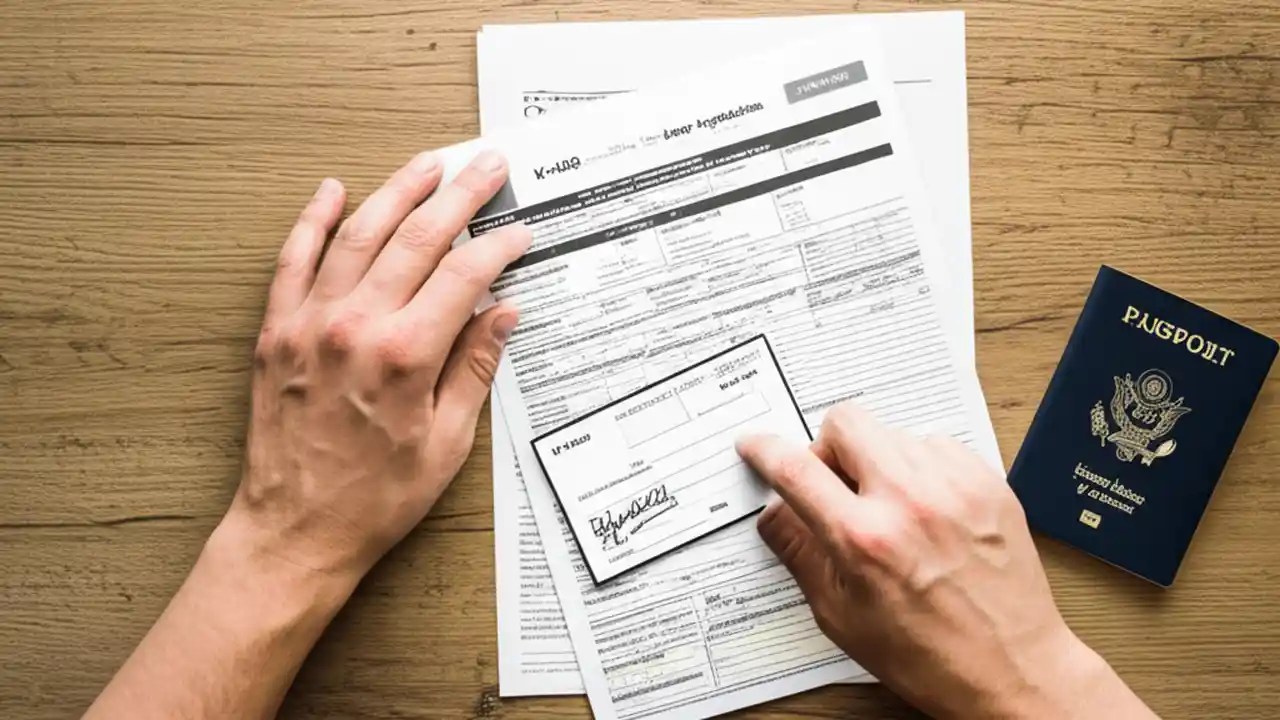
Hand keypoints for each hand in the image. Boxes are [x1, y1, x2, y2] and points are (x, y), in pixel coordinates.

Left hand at [221, 149, 529, 582]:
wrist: (295, 531)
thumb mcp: (447, 442)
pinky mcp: (276, 332)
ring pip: (358, 234)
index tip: (519, 233)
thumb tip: (505, 312)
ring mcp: (309, 324)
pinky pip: (294, 260)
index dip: (498, 247)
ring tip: (426, 163)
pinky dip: (313, 221)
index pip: (464, 276)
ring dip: (396, 191)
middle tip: (486, 165)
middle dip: (458, 196)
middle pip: (416, 239)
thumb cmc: (375, 498)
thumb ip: (474, 367)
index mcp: (405, 355)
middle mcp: (356, 327)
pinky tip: (333, 191)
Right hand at [737, 402, 1155, 719]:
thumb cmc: (930, 655)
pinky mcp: (987, 483)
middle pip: (845, 423)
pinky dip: (919, 468)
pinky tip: (924, 508)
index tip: (755, 445)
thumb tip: (774, 512)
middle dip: (828, 448)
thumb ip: (800, 553)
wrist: (1013, 668)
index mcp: (864, 540)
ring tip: (888, 507)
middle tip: (835, 485)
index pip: (795, 469)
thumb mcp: (841, 615)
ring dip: (876, 459)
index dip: (764, 450)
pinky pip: (935, 445)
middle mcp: (909, 502)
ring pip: (891, 431)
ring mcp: (954, 486)